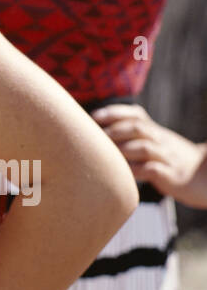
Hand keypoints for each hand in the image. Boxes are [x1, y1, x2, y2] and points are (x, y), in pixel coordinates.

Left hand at [92, 104, 206, 208]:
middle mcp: (161, 141)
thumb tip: (100, 135)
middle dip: (114, 130)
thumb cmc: (171, 160)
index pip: (136, 115)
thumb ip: (135, 137)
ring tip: (105, 156)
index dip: (114, 112)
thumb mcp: (157, 144)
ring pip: (145, 147)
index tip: (94, 116)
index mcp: (156, 132)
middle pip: (138, 127)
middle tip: (94, 139)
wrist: (205, 176)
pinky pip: (152, 170)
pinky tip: (122, 174)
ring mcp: (166, 157)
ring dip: (123, 150)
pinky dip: (135, 170)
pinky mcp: (170, 175)